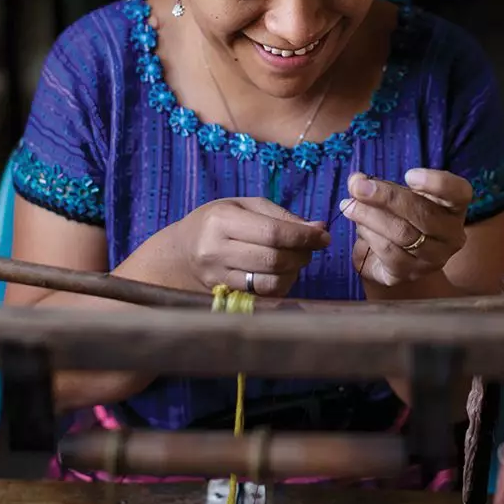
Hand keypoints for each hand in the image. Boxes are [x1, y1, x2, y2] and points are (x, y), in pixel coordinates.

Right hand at [178, 197, 329, 296]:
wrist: (180, 253)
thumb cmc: (217, 222)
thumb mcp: (244, 206)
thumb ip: (282, 217)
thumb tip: (319, 229)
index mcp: (221, 221)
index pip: (273, 233)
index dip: (304, 236)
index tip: (324, 237)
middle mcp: (215, 251)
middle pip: (273, 259)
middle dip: (301, 255)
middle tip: (310, 249)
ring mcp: (217, 277)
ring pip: (270, 283)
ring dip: (293, 273)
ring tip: (295, 260)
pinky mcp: (223, 296)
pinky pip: (262, 296)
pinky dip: (280, 286)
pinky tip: (281, 274)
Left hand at [340, 170, 472, 286]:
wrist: (401, 253)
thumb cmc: (403, 215)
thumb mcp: (399, 195)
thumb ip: (381, 185)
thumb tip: (356, 181)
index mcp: (455, 208)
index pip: (458, 193)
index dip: (436, 183)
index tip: (409, 175)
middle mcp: (451, 235)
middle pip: (423, 215)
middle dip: (386, 198)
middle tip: (358, 187)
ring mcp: (434, 259)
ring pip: (403, 236)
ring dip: (370, 217)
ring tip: (349, 205)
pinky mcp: (411, 273)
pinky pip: (389, 254)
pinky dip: (370, 236)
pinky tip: (359, 227)